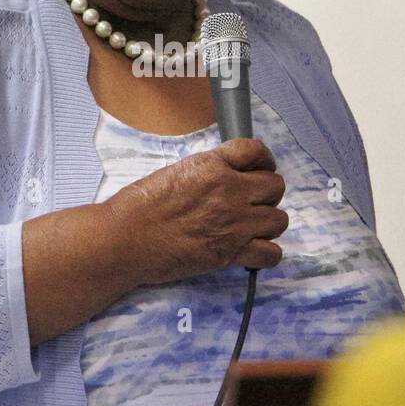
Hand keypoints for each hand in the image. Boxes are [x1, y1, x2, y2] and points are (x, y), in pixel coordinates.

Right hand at [105, 137, 288, 285]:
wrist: (125, 240)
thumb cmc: (139, 206)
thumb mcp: (175, 171)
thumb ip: (207, 170)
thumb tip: (225, 175)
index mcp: (212, 165)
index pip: (257, 151)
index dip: (263, 160)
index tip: (260, 168)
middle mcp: (229, 191)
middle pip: (275, 186)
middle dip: (267, 193)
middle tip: (252, 202)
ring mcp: (234, 223)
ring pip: (279, 219)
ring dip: (268, 223)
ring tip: (252, 227)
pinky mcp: (230, 253)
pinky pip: (271, 254)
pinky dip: (265, 254)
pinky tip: (251, 251)